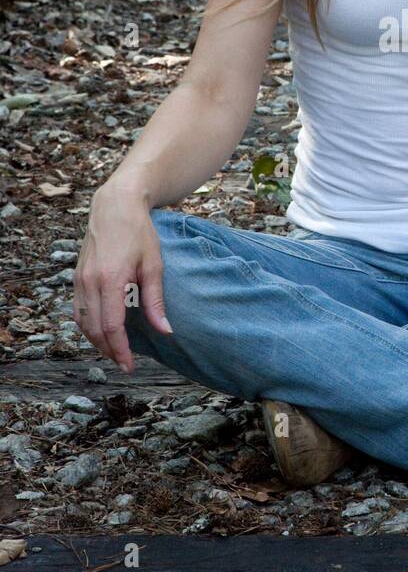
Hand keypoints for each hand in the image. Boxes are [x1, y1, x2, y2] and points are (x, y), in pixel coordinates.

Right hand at [73, 188, 171, 372]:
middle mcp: (89, 283)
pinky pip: (78, 310)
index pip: (111, 327)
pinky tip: (102, 331)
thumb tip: (165, 331)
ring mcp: (79, 280)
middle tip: (125, 363)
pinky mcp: (77, 277)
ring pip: (83, 323)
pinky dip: (88, 326)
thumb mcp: (154, 265)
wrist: (115, 206)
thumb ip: (156, 301)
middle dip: (109, 351)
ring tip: (115, 351)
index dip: (120, 350)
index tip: (129, 365)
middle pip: (94, 330)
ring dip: (97, 341)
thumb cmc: (139, 232)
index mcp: (110, 280)